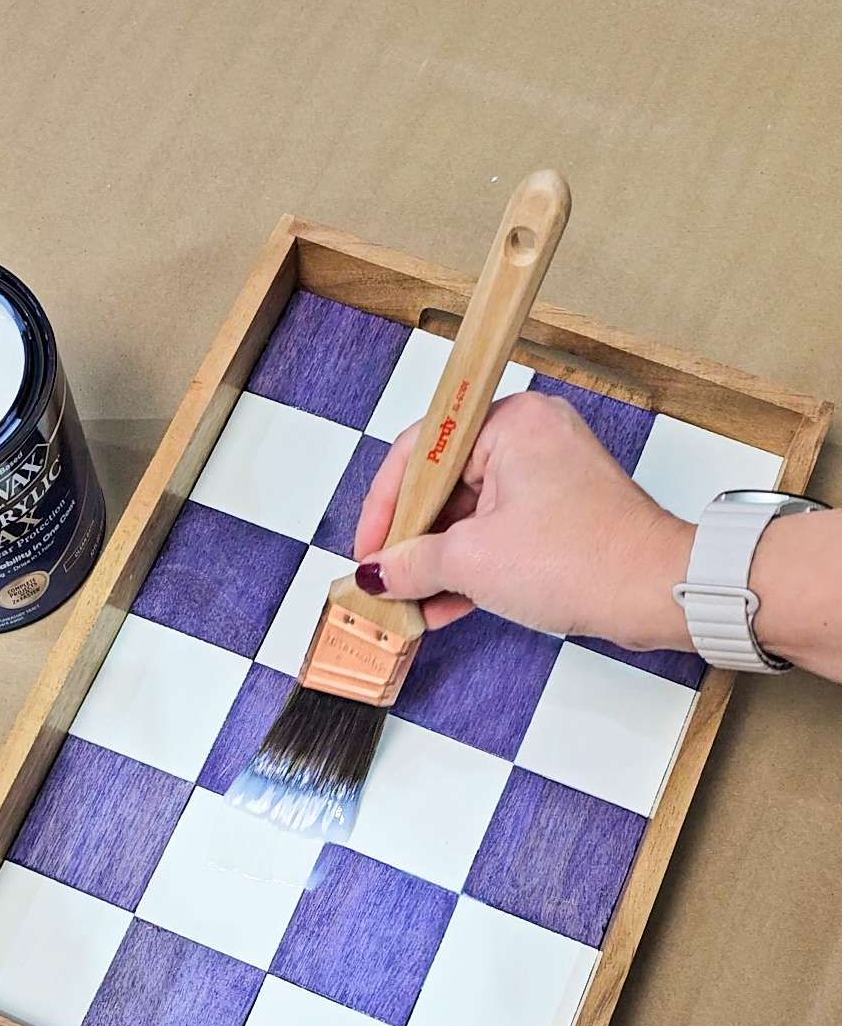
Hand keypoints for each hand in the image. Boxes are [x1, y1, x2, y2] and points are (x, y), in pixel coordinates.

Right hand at [353, 389, 694, 651]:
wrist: (657, 593)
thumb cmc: (588, 560)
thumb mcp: (474, 562)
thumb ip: (412, 562)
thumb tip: (378, 572)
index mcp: (510, 421)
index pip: (420, 452)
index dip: (384, 507)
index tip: (367, 549)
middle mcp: (530, 436)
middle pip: (443, 484)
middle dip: (412, 539)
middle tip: (383, 575)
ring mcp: (546, 475)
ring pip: (469, 514)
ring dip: (437, 561)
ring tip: (407, 600)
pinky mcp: (558, 511)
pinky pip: (497, 531)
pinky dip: (470, 566)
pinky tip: (440, 603)